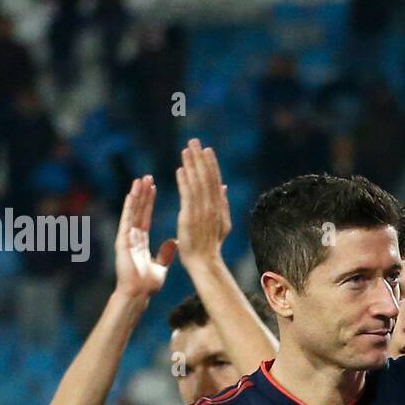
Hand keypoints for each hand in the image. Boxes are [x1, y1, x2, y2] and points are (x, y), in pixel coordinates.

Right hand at [114, 175, 175, 301]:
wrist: (138, 294)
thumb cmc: (147, 285)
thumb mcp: (161, 266)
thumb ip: (165, 253)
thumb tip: (173, 242)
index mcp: (141, 241)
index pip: (146, 215)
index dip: (149, 201)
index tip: (153, 187)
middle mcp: (133, 236)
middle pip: (138, 210)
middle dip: (143, 193)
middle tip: (147, 176)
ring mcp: (126, 238)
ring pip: (132, 212)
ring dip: (136, 196)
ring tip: (140, 179)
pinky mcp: (123, 241)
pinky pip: (127, 220)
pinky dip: (129, 207)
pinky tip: (132, 194)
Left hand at [175, 138, 231, 265]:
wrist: (205, 263)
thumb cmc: (211, 246)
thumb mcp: (222, 224)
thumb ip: (223, 204)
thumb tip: (223, 185)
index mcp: (218, 207)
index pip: (214, 181)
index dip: (211, 164)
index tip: (206, 149)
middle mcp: (212, 207)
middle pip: (206, 178)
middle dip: (200, 158)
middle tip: (194, 141)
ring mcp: (202, 212)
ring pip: (197, 183)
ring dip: (192, 165)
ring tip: (186, 149)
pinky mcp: (190, 217)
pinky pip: (187, 196)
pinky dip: (185, 182)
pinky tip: (180, 169)